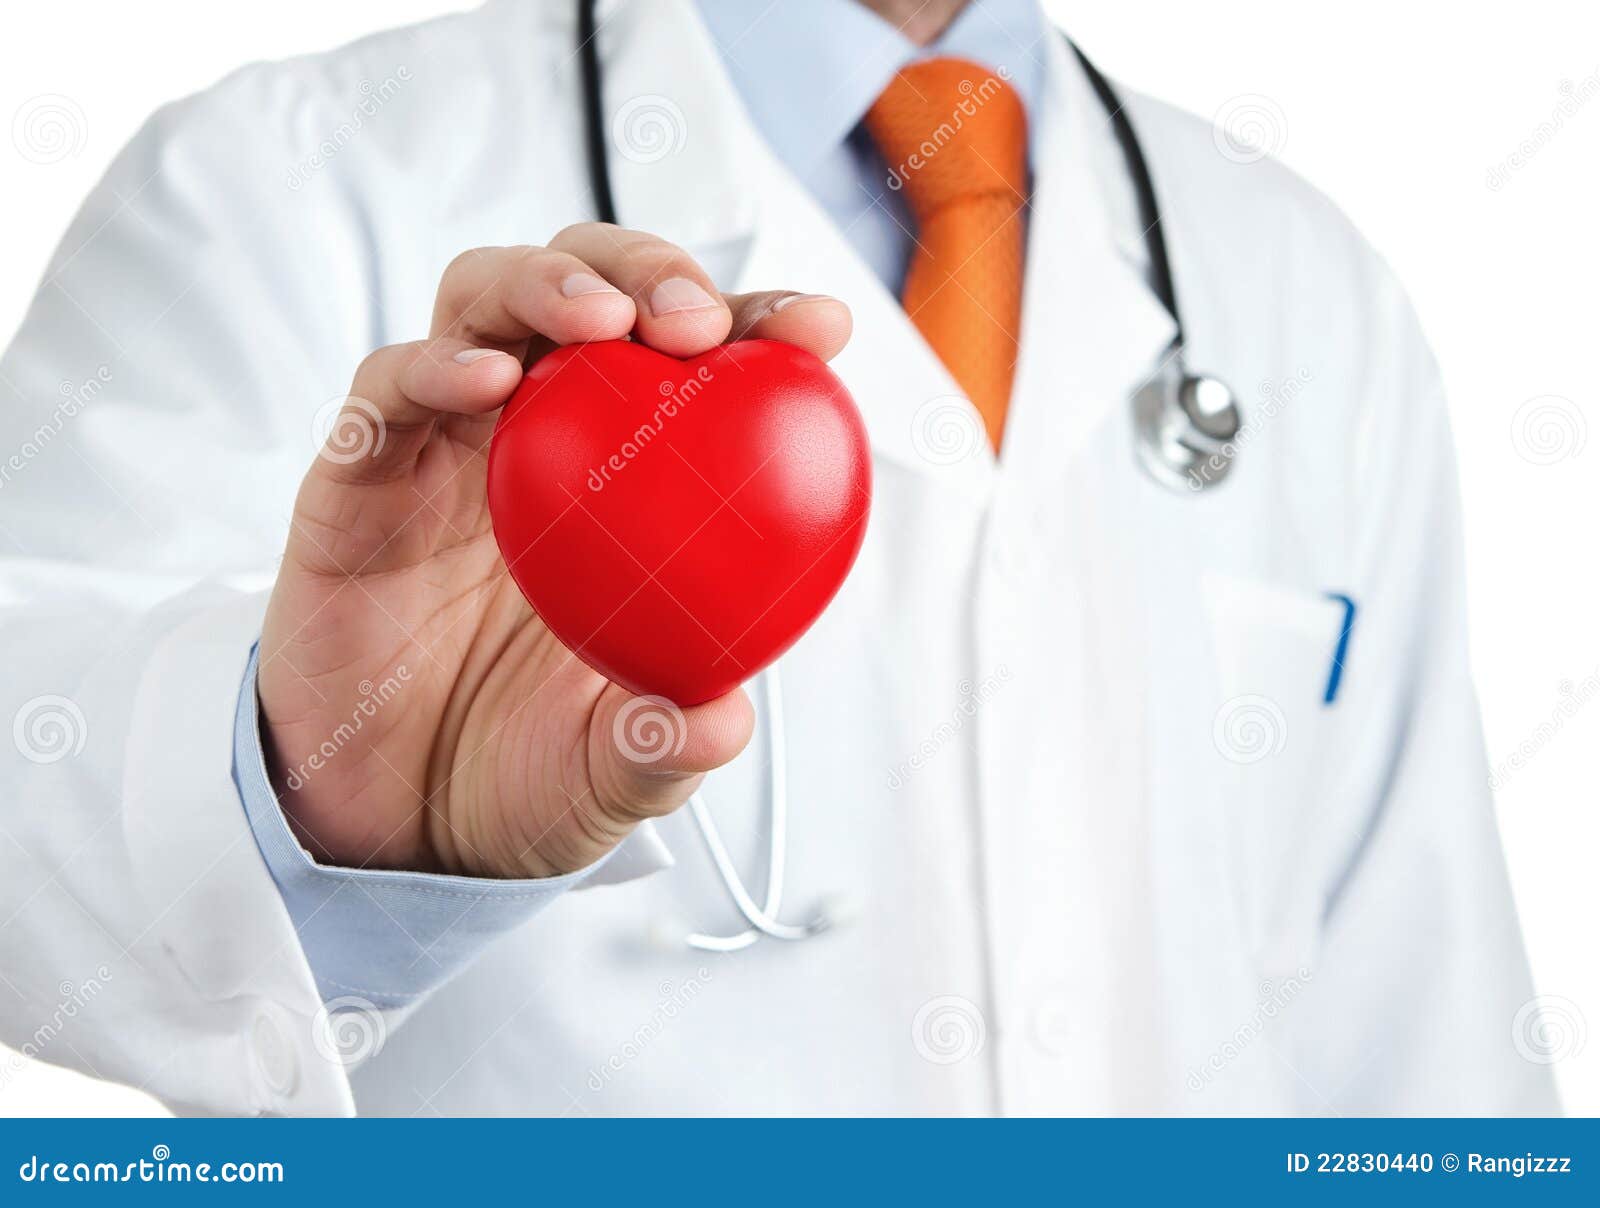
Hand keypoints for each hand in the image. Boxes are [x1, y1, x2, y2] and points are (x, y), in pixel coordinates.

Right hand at [257, 224, 851, 877]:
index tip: (822, 328)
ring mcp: (447, 447)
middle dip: (649, 273)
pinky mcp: (358, 474)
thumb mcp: (613, 774)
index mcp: (626, 490)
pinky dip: (429, 365)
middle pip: (592, 294)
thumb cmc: (519, 774)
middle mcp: (541, 442)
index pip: (698, 373)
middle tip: (696, 321)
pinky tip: (483, 382)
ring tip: (599, 321)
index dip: (760, 330)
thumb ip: (664, 745)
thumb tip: (721, 719)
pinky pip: (384, 389)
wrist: (388, 823)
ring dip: (547, 285)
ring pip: (484, 300)